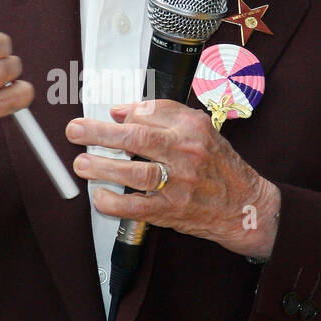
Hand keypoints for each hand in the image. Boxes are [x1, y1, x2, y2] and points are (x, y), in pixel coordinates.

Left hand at [66, 99, 279, 257]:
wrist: (244, 206)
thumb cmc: (219, 166)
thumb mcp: (199, 130)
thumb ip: (162, 115)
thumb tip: (121, 111)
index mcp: (192, 128)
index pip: (148, 113)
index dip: (123, 115)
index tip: (107, 118)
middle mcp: (186, 152)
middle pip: (137, 137)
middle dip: (100, 133)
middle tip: (76, 131)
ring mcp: (179, 183)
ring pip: (134, 172)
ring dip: (102, 167)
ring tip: (82, 164)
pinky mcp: (172, 209)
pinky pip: (136, 206)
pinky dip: (114, 203)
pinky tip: (100, 197)